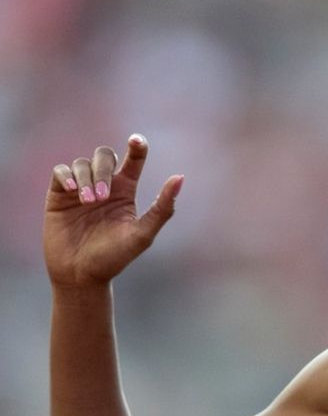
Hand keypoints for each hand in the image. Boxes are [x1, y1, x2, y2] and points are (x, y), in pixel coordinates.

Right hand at [44, 134, 183, 288]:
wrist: (81, 274)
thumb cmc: (114, 257)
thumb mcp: (142, 234)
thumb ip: (163, 208)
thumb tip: (180, 178)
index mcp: (126, 191)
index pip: (134, 160)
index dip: (137, 146)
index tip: (137, 140)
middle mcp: (104, 185)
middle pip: (104, 156)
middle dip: (103, 171)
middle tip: (102, 197)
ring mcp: (80, 189)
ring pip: (83, 163)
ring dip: (86, 178)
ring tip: (88, 201)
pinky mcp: (59, 195)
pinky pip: (61, 171)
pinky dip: (66, 175)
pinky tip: (71, 190)